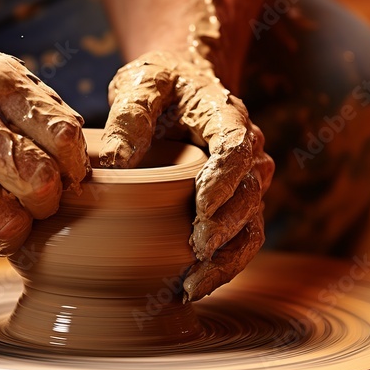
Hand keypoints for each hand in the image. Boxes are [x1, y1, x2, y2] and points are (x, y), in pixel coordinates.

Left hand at [99, 50, 273, 301]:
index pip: (237, 147)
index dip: (225, 179)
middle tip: (197, 249)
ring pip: (252, 224)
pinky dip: (223, 266)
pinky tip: (193, 286)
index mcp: (226, 114)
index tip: (202, 207)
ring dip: (228, 257)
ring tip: (194, 283)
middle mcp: (247, 149)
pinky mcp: (236, 204)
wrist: (182, 83)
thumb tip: (117, 159)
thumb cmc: (159, 83)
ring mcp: (246, 180)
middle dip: (227, 226)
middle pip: (251, 193)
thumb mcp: (140, 83)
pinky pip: (241, 240)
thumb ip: (132, 114)